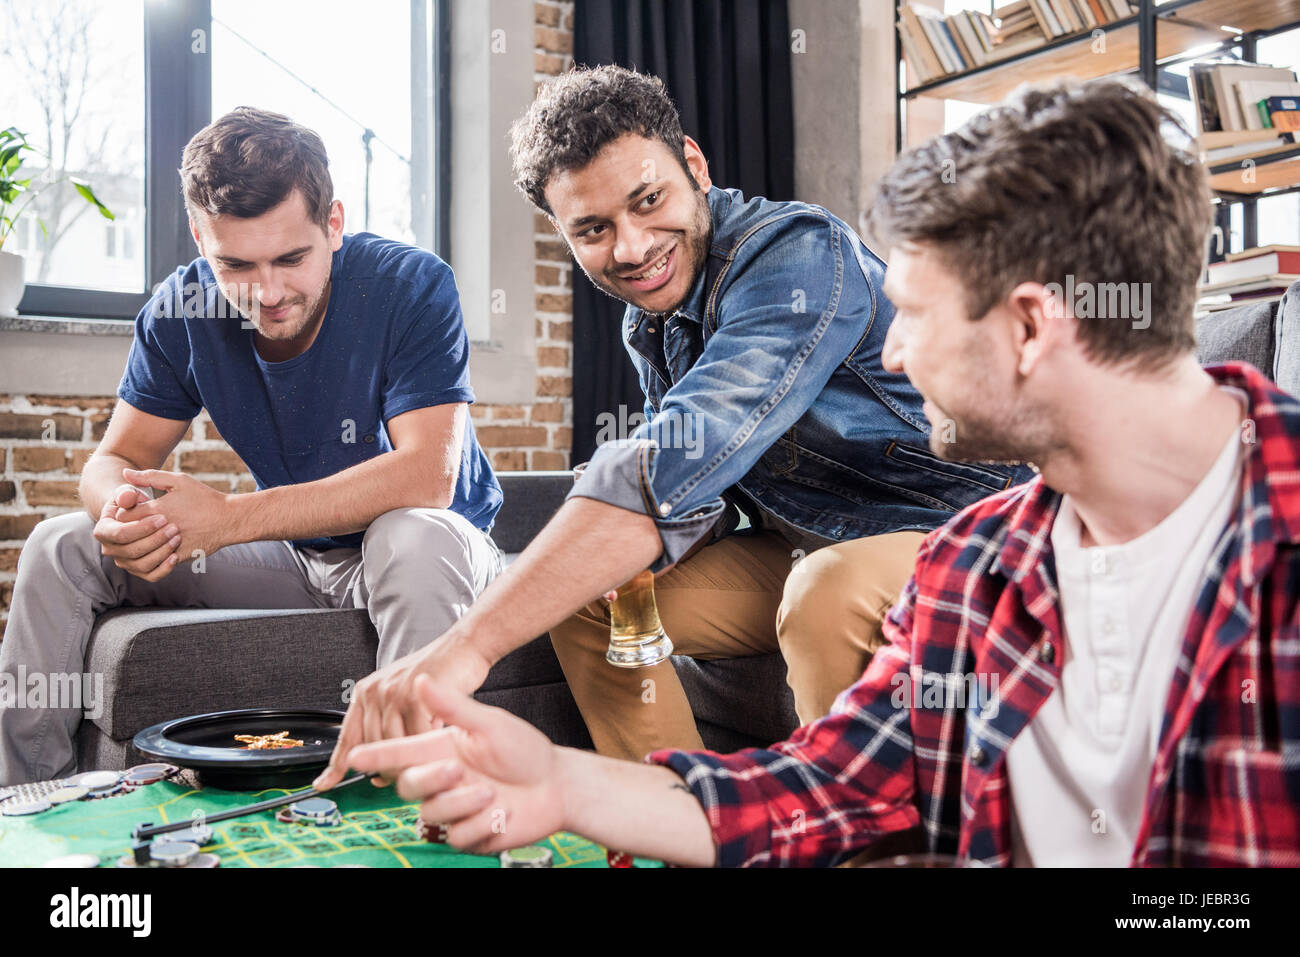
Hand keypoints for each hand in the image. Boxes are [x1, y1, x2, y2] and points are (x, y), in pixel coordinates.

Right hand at [92, 482, 181, 581]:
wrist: (138, 515)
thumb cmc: (133, 502)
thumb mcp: (129, 492)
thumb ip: (127, 493)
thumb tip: (127, 498)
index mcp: (103, 530)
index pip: (120, 534)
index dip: (142, 527)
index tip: (163, 518)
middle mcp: (110, 549)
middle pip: (132, 550)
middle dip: (155, 539)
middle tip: (174, 527)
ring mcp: (124, 562)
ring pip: (142, 564)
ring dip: (161, 552)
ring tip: (177, 538)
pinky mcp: (138, 570)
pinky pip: (151, 576)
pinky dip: (164, 569)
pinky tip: (176, 556)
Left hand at [112, 467, 232, 565]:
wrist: (229, 519)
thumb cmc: (204, 498)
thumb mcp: (178, 481)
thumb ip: (150, 476)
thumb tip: (125, 473)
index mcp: (157, 509)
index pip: (122, 515)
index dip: (124, 513)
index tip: (132, 511)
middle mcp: (160, 528)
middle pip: (128, 535)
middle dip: (128, 530)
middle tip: (135, 526)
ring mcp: (169, 545)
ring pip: (140, 552)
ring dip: (139, 545)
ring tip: (146, 537)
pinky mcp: (178, 557)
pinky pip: (156, 562)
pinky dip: (155, 556)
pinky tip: (160, 546)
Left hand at [314, 636, 493, 790]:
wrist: (464, 648)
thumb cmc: (439, 672)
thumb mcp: (404, 696)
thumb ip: (388, 728)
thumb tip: (377, 772)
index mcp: (367, 692)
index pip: (346, 736)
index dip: (335, 765)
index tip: (325, 784)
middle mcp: (376, 692)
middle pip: (372, 748)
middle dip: (390, 769)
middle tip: (410, 774)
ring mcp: (393, 693)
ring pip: (394, 745)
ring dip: (412, 759)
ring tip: (429, 760)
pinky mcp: (415, 696)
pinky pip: (417, 737)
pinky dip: (430, 745)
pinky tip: (441, 741)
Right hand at [347, 675, 566, 853]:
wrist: (557, 785)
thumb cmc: (527, 751)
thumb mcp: (490, 723)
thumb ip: (453, 706)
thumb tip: (422, 680)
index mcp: (442, 749)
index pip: (399, 752)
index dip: (374, 756)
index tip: (353, 757)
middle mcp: (443, 779)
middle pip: (409, 785)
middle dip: (430, 780)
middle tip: (458, 770)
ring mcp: (454, 808)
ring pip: (431, 813)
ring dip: (462, 803)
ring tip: (492, 792)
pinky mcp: (467, 832)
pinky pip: (457, 836)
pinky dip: (481, 824)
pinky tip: (502, 814)